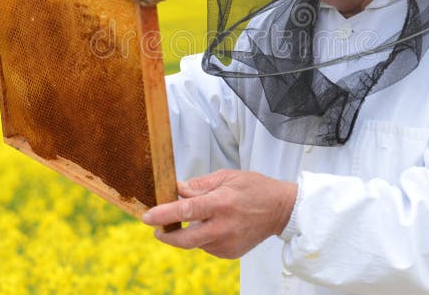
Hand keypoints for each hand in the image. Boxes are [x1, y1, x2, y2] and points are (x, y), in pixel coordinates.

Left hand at [141, 169, 297, 258]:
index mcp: (221, 203)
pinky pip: (208, 247)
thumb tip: (176, 190)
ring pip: (196, 242)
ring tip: (204, 216)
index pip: (186, 211)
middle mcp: (223, 227)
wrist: (281, 210)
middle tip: (157, 229)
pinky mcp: (230, 253)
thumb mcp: (227, 177)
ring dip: (190, 232)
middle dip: (166, 236)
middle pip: (185, 240)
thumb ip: (199, 185)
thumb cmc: (254, 188)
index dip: (163, 214)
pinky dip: (205, 237)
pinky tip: (217, 225)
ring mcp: (227, 243)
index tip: (147, 217)